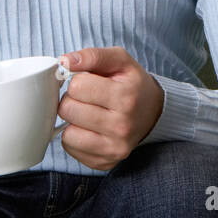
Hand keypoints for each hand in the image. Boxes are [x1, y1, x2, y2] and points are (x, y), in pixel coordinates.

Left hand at [55, 47, 163, 170]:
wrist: (153, 112)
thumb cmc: (132, 84)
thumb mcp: (120, 61)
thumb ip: (93, 55)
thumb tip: (64, 61)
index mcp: (126, 97)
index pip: (77, 86)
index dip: (78, 81)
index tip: (89, 83)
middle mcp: (122, 126)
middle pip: (68, 110)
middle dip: (72, 100)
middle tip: (87, 98)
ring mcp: (114, 148)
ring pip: (67, 133)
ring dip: (72, 121)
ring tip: (88, 113)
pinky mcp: (105, 162)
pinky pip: (70, 149)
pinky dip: (75, 137)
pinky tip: (89, 129)